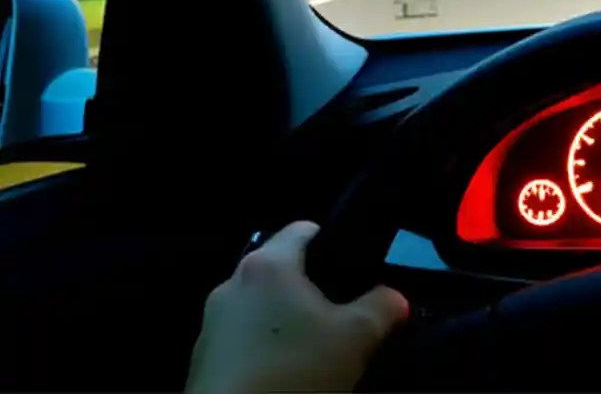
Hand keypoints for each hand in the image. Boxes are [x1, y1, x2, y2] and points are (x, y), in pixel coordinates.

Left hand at [186, 221, 408, 393]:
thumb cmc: (297, 369)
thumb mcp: (357, 337)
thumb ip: (383, 306)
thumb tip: (395, 298)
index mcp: (268, 265)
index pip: (304, 229)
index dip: (335, 241)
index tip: (357, 268)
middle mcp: (231, 284)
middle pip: (282, 272)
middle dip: (312, 291)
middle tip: (343, 317)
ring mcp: (211, 324)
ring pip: (261, 309)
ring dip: (286, 323)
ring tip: (314, 351)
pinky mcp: (202, 359)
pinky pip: (242, 341)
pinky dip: (264, 350)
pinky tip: (285, 374)